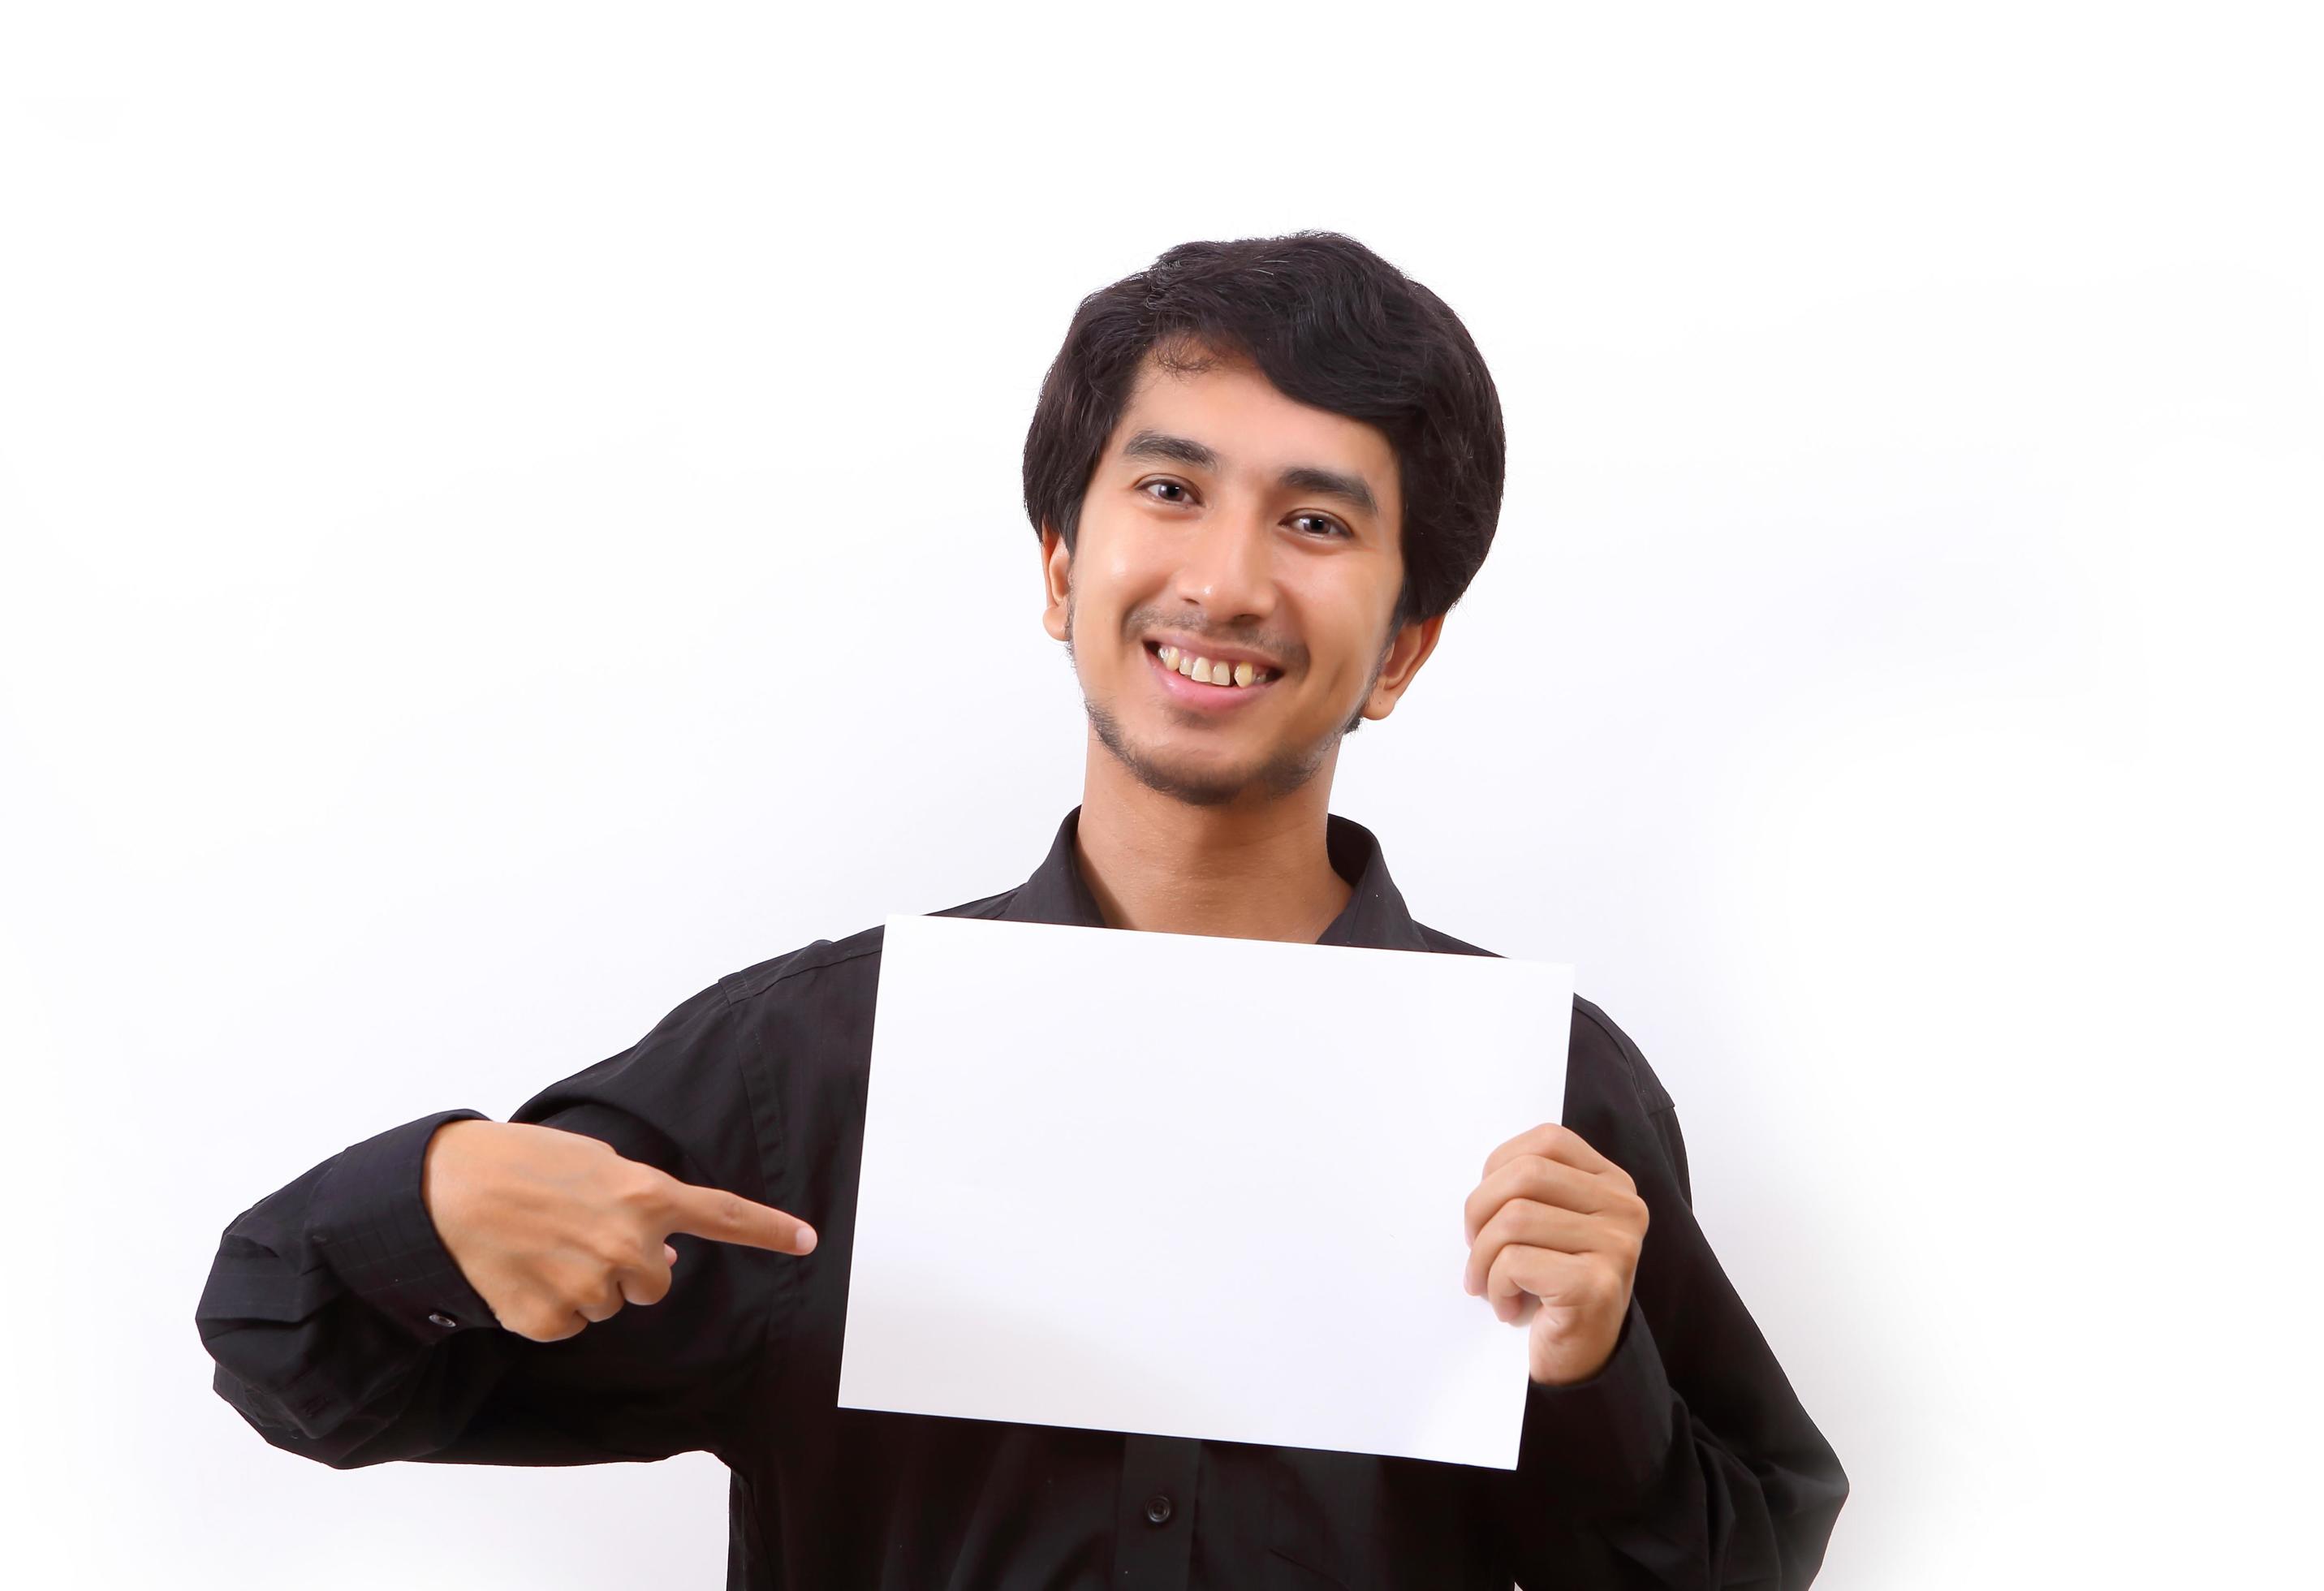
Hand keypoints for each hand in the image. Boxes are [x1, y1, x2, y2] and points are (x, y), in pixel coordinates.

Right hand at [422, 1118, 817, 1342]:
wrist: (447, 1187)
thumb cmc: (523, 1163)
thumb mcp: (596, 1166)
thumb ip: (640, 1206)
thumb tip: (663, 1258)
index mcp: (645, 1196)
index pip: (724, 1216)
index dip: (769, 1230)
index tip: (807, 1241)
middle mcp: (628, 1245)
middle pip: (654, 1284)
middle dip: (626, 1265)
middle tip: (579, 1233)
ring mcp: (591, 1287)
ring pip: (609, 1306)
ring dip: (585, 1284)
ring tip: (542, 1245)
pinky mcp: (551, 1319)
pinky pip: (569, 1326)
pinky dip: (548, 1306)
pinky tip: (522, 1271)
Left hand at [1460, 1122, 1648, 1385]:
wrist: (1581, 1363)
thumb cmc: (1554, 1289)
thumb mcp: (1550, 1225)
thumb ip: (1531, 1190)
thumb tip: (1485, 1178)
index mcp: (1613, 1184)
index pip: (1548, 1141)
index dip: (1500, 1165)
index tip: (1486, 1206)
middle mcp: (1624, 1209)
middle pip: (1526, 1174)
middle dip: (1479, 1210)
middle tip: (1472, 1247)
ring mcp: (1616, 1247)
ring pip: (1514, 1218)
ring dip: (1482, 1257)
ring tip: (1486, 1283)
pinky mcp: (1596, 1285)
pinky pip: (1516, 1262)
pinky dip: (1496, 1286)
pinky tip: (1508, 1306)